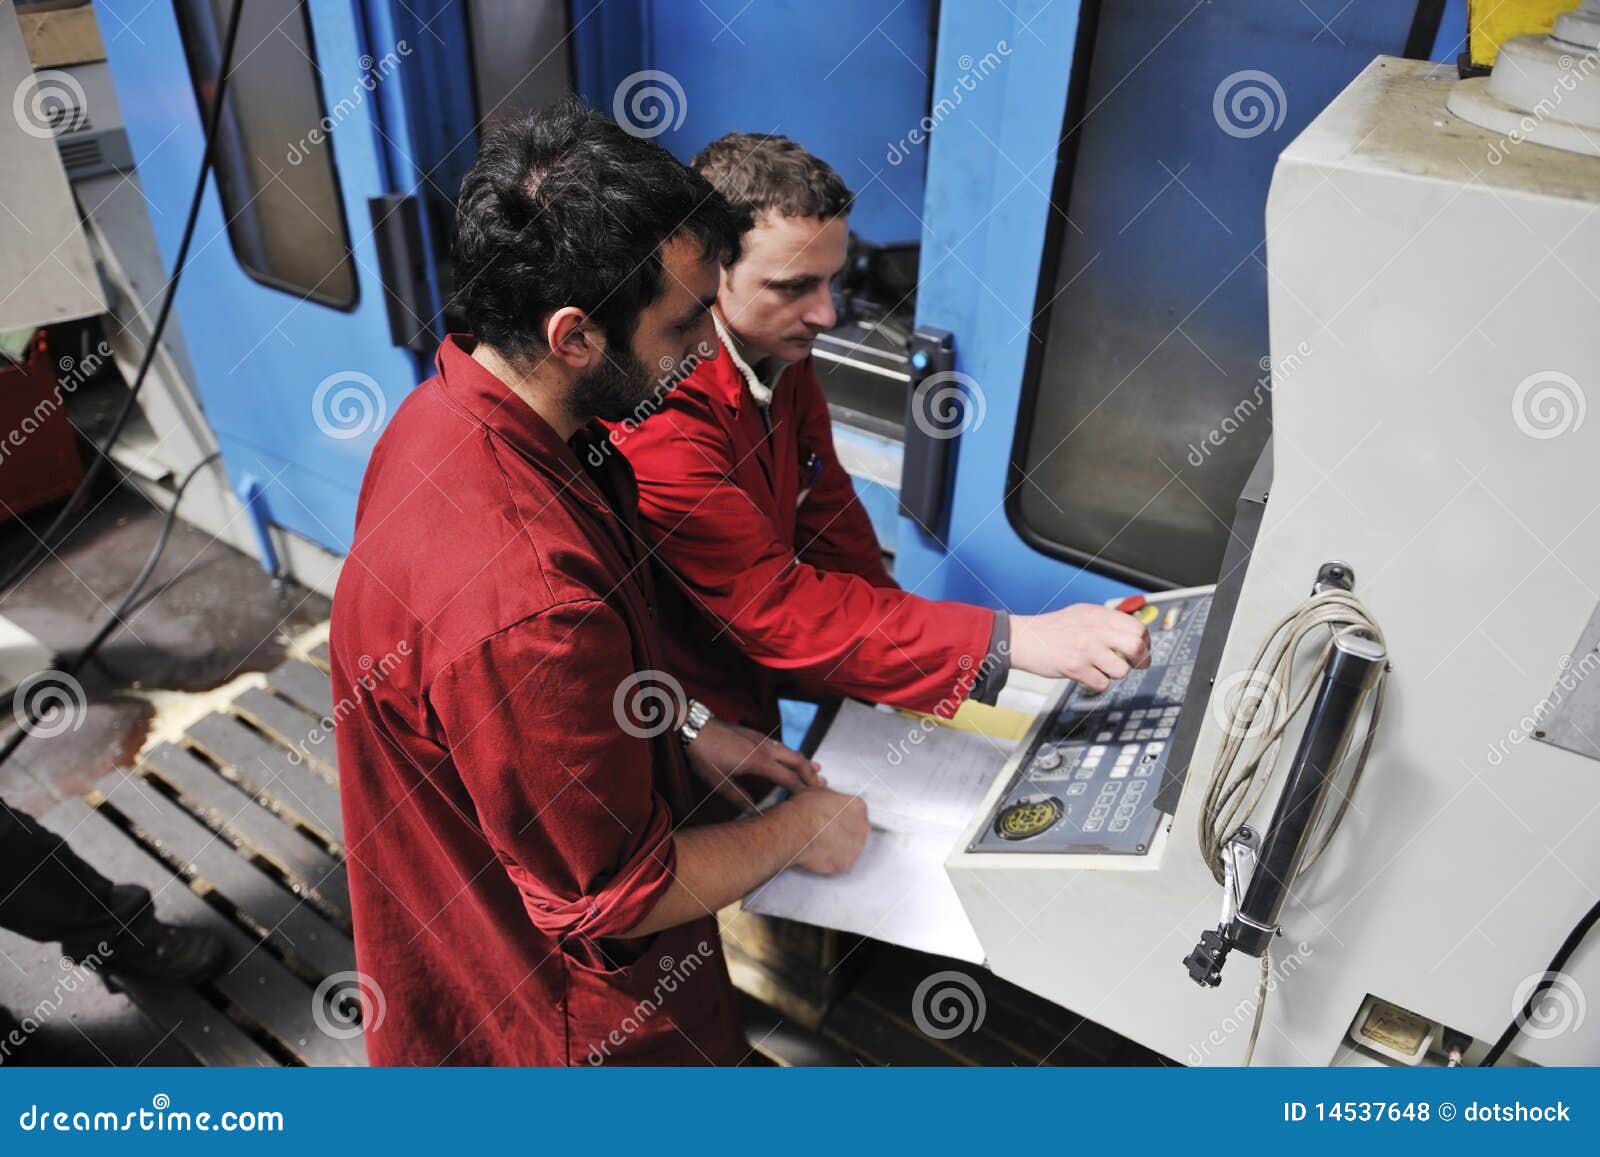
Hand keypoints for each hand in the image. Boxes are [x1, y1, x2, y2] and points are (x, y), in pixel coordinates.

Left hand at [685, 718, 824, 812]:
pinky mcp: (755, 734)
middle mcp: (766, 748)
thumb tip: (753, 814)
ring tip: (817, 772)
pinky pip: (781, 745)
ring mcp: (761, 739)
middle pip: (798, 760)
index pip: (789, 778)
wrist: (694, 726)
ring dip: (804, 763)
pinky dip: (792, 755)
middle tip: (823, 787)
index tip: (814, 802)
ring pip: (791, 751)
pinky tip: (791, 758)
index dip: (803, 790)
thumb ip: (738, 798)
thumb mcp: (718, 782)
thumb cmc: (704, 755)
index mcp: (759, 761)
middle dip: (811, 774)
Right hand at [783, 788, 868, 875]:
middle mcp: (862, 827)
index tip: (833, 816)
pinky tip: (820, 854)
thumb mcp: (815, 790)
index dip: (842, 813)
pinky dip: (832, 860)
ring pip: (850, 847)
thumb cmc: (803, 812)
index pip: (856, 810)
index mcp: (857, 806)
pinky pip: (842, 863)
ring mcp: (855, 847)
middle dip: (843, 830)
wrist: (794, 832)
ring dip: (839, 846)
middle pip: (857, 829)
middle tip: (827, 830)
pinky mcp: (846, 864)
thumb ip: (827, 793)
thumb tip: (823, 792)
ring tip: (822, 843)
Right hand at [1010, 603, 1151, 692]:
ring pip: (1122, 670)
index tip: (1142, 649)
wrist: (1023, 638)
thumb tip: (1132, 633)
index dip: (1145, 642)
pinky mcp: (1076, 668)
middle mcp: (1096, 630)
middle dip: (1141, 660)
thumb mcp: (1082, 613)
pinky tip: (1088, 676)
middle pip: (1137, 647)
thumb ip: (1106, 621)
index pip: (1138, 628)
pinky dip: (1098, 684)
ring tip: (1103, 669)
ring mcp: (1087, 649)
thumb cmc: (1051, 628)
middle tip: (1136, 665)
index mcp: (1099, 615)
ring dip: (1116, 674)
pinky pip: (1102, 684)